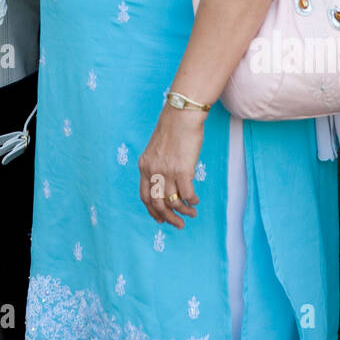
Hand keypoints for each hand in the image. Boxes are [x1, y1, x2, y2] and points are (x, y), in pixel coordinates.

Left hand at [138, 104, 204, 228]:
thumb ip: (158, 165)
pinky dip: (192, 201)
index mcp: (144, 166)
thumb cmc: (173, 129)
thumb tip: (166, 183)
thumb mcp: (157, 149)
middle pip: (157, 204)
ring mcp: (167, 171)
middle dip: (169, 218)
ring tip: (192, 213)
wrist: (181, 115)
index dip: (152, 211)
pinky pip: (187, 194)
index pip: (144, 196)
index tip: (161, 219)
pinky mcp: (182, 170)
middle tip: (179, 225)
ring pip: (173, 202)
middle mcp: (153, 171)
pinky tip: (196, 201)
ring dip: (184, 211)